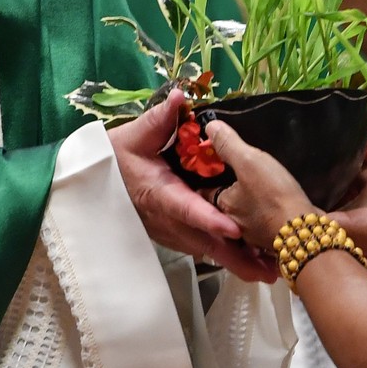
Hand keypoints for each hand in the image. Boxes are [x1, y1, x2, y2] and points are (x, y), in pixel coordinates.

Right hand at [109, 90, 276, 282]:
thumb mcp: (135, 135)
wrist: (98, 183)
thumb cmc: (118, 157)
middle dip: (235, 255)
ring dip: (235, 261)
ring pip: (205, 250)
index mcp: (158, 193)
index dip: (209, 219)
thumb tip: (177, 97)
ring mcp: (170, 232)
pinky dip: (226, 256)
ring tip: (268, 270)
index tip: (233, 228)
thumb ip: (158, 118)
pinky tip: (252, 263)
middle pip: (203, 241)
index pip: (187, 208)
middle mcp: (166, 219)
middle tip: (267, 269)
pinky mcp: (175, 235)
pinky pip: (203, 248)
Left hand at [202, 120, 314, 248]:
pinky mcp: (276, 237)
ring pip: (247, 213)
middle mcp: (234, 223)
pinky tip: (277, 201)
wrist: (306, 231)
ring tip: (259, 184)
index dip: (207, 177)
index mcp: (223, 205)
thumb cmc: (273, 195)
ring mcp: (255, 234)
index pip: (205, 190)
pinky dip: (268, 212)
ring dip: (250, 203)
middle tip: (238, 172)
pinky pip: (266, 220)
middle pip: (227, 202)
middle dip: (231, 190)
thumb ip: (228, 144)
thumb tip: (209, 126)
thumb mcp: (249, 161)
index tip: (212, 163)